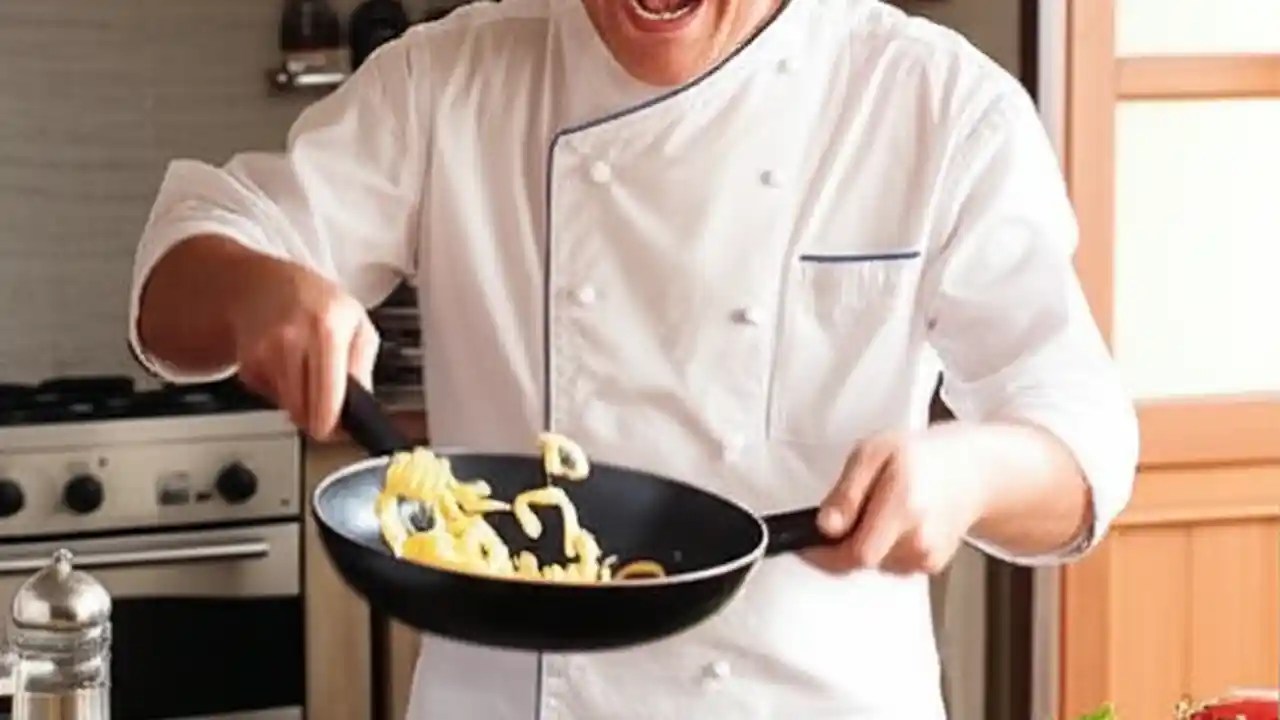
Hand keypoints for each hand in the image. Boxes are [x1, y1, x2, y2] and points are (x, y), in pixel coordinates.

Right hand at [229, 256, 379, 439]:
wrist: (265, 285)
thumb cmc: (317, 305)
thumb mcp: (357, 325)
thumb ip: (363, 368)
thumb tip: (360, 408)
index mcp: (327, 331)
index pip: (327, 400)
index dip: (332, 425)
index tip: (335, 430)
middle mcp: (292, 341)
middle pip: (304, 412)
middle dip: (317, 415)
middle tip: (325, 404)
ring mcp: (264, 352)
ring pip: (288, 408)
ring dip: (299, 401)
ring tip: (306, 373)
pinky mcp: (247, 363)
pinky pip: (268, 396)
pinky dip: (279, 389)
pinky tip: (284, 365)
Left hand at [804, 430, 988, 575]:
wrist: (971, 470)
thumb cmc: (920, 457)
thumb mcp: (873, 452)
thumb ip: (847, 492)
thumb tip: (826, 527)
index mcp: (904, 504)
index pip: (857, 552)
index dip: (824, 553)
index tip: (805, 543)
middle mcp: (920, 537)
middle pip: (862, 561)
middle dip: (844, 544)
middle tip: (848, 515)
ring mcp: (928, 555)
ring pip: (875, 564)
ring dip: (866, 543)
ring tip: (881, 509)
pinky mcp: (931, 564)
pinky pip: (891, 565)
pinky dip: (885, 547)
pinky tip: (896, 522)